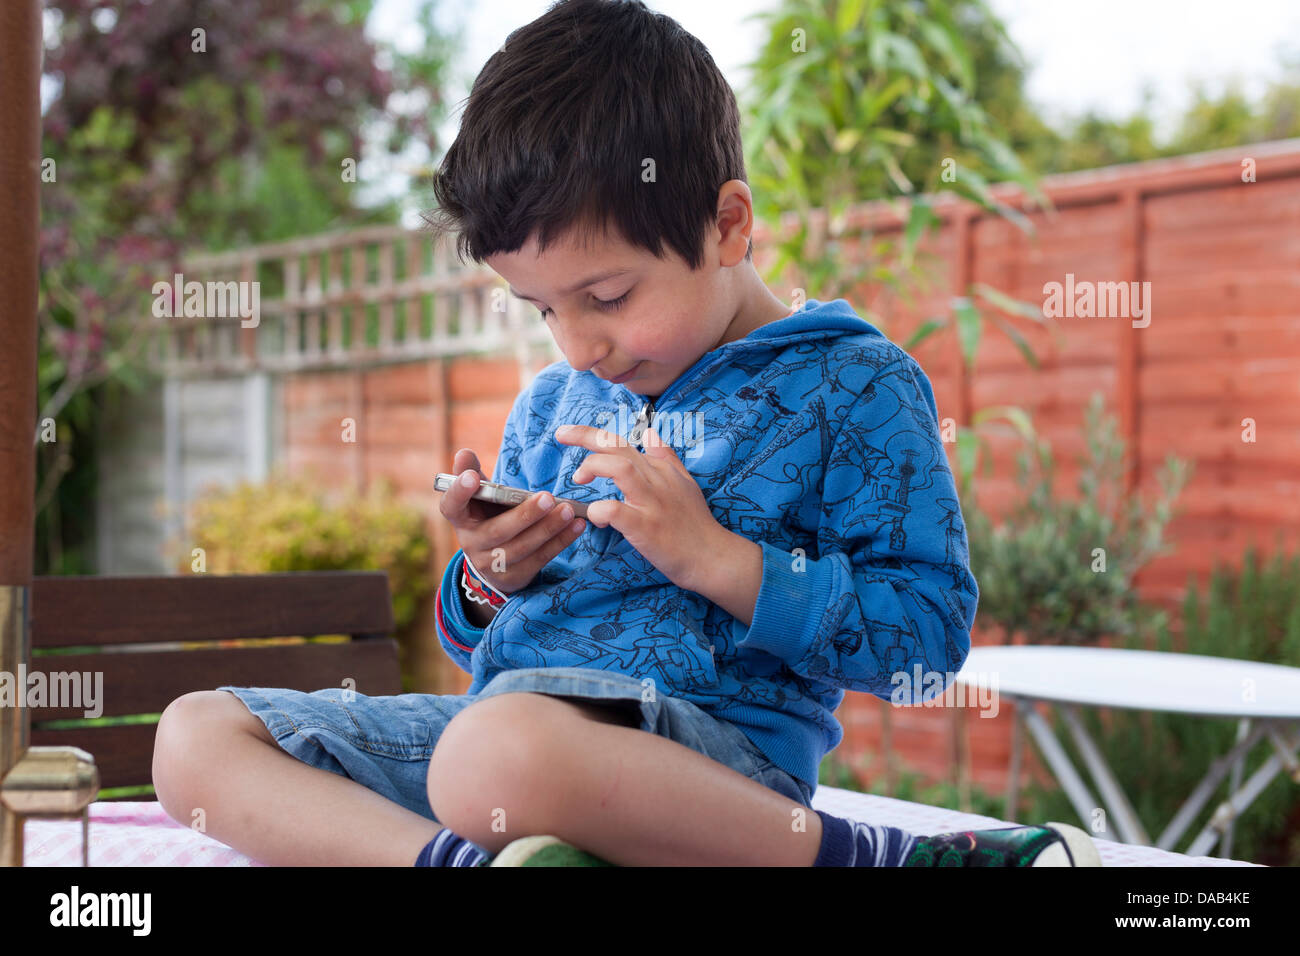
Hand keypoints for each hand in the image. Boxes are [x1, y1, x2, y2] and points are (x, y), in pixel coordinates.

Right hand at [438, 447, 586, 595]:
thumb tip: (465, 452)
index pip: (451, 505)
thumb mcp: (479, 496)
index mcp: (460, 518)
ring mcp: (492, 564)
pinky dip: (560, 541)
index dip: (459, 492)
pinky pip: (540, 558)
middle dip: (525, 515)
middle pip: (498, 530)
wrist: (491, 561)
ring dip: (548, 528)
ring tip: (568, 510)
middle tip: (548, 497)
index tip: (472, 477)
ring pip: (523, 547)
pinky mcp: (515, 576)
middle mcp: (472, 543)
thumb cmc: (487, 515)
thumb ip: (472, 474)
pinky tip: (577, 526)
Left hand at [555, 422, 720, 588]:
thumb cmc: (696, 523)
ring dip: (594, 467)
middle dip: (585, 436)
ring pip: (620, 468)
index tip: (568, 433)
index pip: (623, 441)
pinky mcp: (646, 527)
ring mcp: (652, 502)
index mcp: (660, 469)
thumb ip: (666, 457)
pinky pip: (616, 510)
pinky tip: (597, 518)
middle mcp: (656, 479)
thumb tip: (650, 432)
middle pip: (618, 446)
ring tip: (580, 479)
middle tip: (561, 436)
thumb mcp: (686, 483)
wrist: (712, 557)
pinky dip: (599, 511)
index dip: (592, 433)